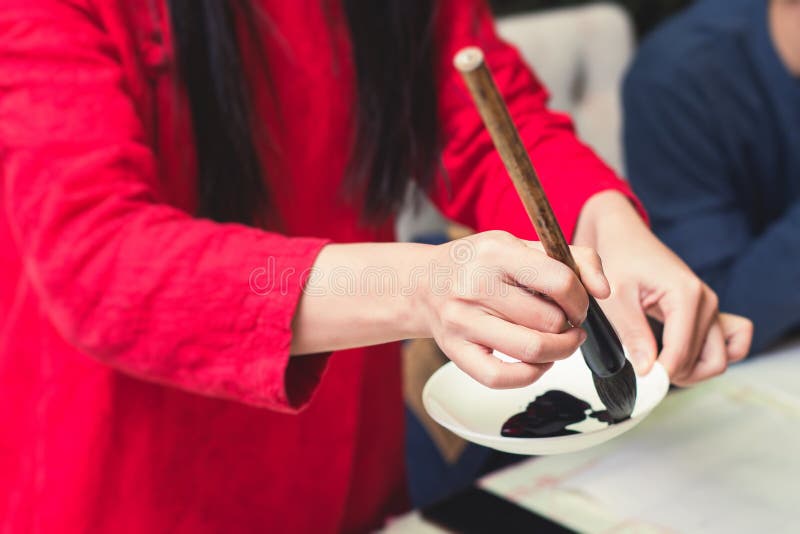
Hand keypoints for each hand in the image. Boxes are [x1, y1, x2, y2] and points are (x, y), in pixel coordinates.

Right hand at [420, 230, 608, 388]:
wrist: (423, 283)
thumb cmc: (479, 264)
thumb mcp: (519, 245)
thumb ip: (570, 257)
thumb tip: (603, 290)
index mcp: (496, 252)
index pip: (559, 281)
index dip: (581, 299)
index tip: (580, 305)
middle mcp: (475, 286)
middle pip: (549, 321)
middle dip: (571, 327)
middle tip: (568, 324)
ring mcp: (463, 322)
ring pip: (532, 351)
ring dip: (559, 352)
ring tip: (560, 342)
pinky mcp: (456, 352)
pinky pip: (504, 378)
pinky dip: (532, 374)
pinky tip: (537, 362)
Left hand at [573, 192, 753, 385]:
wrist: (624, 237)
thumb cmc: (619, 260)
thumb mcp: (616, 298)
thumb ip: (633, 334)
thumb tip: (647, 371)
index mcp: (686, 295)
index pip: (682, 353)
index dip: (661, 374)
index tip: (639, 381)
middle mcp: (707, 301)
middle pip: (711, 361)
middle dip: (679, 375)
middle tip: (647, 373)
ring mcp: (711, 306)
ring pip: (719, 357)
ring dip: (694, 371)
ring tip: (660, 366)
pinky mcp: (708, 311)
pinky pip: (727, 343)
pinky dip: (707, 357)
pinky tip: (678, 356)